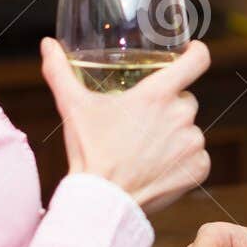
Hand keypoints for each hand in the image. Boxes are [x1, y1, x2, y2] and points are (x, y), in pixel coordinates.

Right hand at [41, 38, 210, 214]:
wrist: (102, 201)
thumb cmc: (89, 151)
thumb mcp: (73, 107)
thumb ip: (59, 71)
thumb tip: (47, 44)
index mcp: (158, 95)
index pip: (197, 60)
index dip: (196, 52)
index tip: (190, 51)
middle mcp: (181, 115)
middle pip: (185, 98)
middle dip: (168, 106)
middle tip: (142, 121)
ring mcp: (193, 143)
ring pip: (190, 129)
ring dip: (175, 134)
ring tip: (145, 149)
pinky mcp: (199, 168)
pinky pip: (197, 156)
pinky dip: (183, 160)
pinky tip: (158, 167)